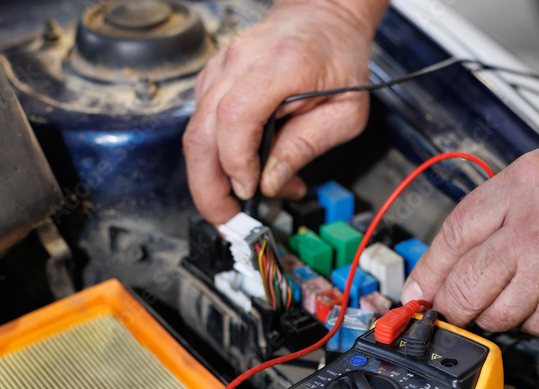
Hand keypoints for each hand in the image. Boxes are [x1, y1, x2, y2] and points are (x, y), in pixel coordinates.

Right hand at [183, 0, 380, 222]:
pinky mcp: (213, 81)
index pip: (234, 118)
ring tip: (239, 200)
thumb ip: (306, 147)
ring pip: (194, 133)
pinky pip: (201, 125)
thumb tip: (272, 183)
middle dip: (207, 185)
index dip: (235, 162)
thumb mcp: (344, 112)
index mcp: (277, 67)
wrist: (323, 20)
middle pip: (200, 132)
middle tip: (226, 218)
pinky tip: (243, 171)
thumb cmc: (338, 60)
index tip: (249, 190)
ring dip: (210, 176)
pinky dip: (216, 157)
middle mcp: (239, 63)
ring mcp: (220, 69)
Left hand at [400, 149, 538, 335]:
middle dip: (451, 305)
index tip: (420, 291)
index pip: (452, 236)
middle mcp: (533, 232)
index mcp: (521, 189)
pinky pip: (533, 327)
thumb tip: (450, 256)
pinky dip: (535, 319)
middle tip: (454, 308)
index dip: (429, 271)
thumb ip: (497, 208)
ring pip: (495, 316)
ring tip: (524, 290)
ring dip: (497, 313)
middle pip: (463, 286)